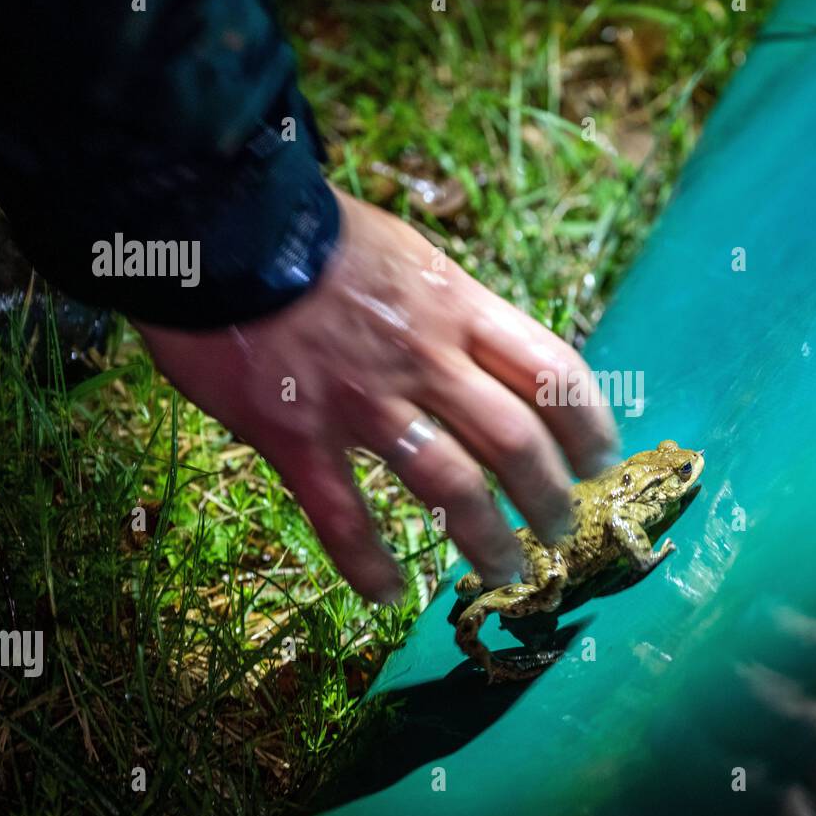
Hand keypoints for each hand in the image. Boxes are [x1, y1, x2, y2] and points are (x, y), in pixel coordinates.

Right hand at [135, 186, 619, 602]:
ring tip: (507, 574)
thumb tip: (488, 354)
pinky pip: (342, 515)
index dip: (589, 425)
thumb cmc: (311, 232)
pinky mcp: (295, 435)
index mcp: (456, 307)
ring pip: (448, 485)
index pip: (552, 372)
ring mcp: (361, 401)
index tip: (602, 461)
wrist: (213, 221)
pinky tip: (388, 594)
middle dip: (550, 497)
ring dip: (486, 539)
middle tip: (563, 532)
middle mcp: (424, 357)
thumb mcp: (408, 255)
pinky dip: (368, 563)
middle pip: (515, 441)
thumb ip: (450, 310)